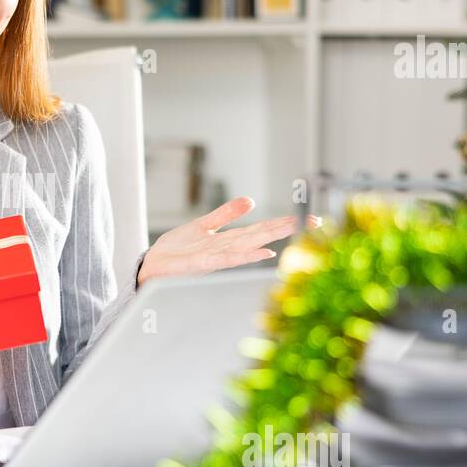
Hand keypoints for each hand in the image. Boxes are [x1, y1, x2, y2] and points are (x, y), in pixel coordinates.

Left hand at [136, 196, 320, 286]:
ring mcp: (216, 257)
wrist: (151, 266)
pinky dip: (246, 255)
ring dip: (273, 237)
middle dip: (288, 228)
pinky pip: (227, 258)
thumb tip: (250, 201)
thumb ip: (225, 214)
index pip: (262, 228)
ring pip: (250, 245)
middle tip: (315, 222)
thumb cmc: (176, 250)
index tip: (309, 217)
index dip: (284, 222)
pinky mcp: (202, 263)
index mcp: (228, 240)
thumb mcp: (202, 226)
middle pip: (262, 235)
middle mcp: (227, 249)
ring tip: (294, 228)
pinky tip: (263, 251)